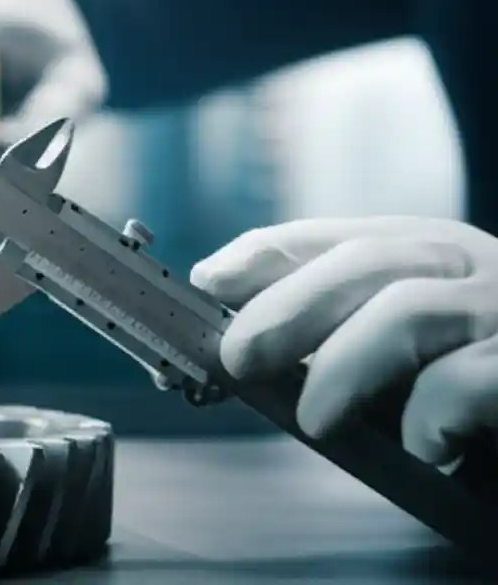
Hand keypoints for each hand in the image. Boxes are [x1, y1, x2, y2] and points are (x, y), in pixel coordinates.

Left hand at [191, 217, 497, 465]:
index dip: (273, 251)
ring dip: (344, 365)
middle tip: (238, 356)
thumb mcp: (423, 353)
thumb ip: (357, 333)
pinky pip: (471, 378)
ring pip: (409, 309)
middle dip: (287, 305)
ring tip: (313, 419)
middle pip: (369, 261)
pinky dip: (430, 414)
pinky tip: (423, 444)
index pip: (348, 235)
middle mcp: (486, 270)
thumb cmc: (492, 396)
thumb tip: (253, 339)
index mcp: (450, 259)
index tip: (211, 277)